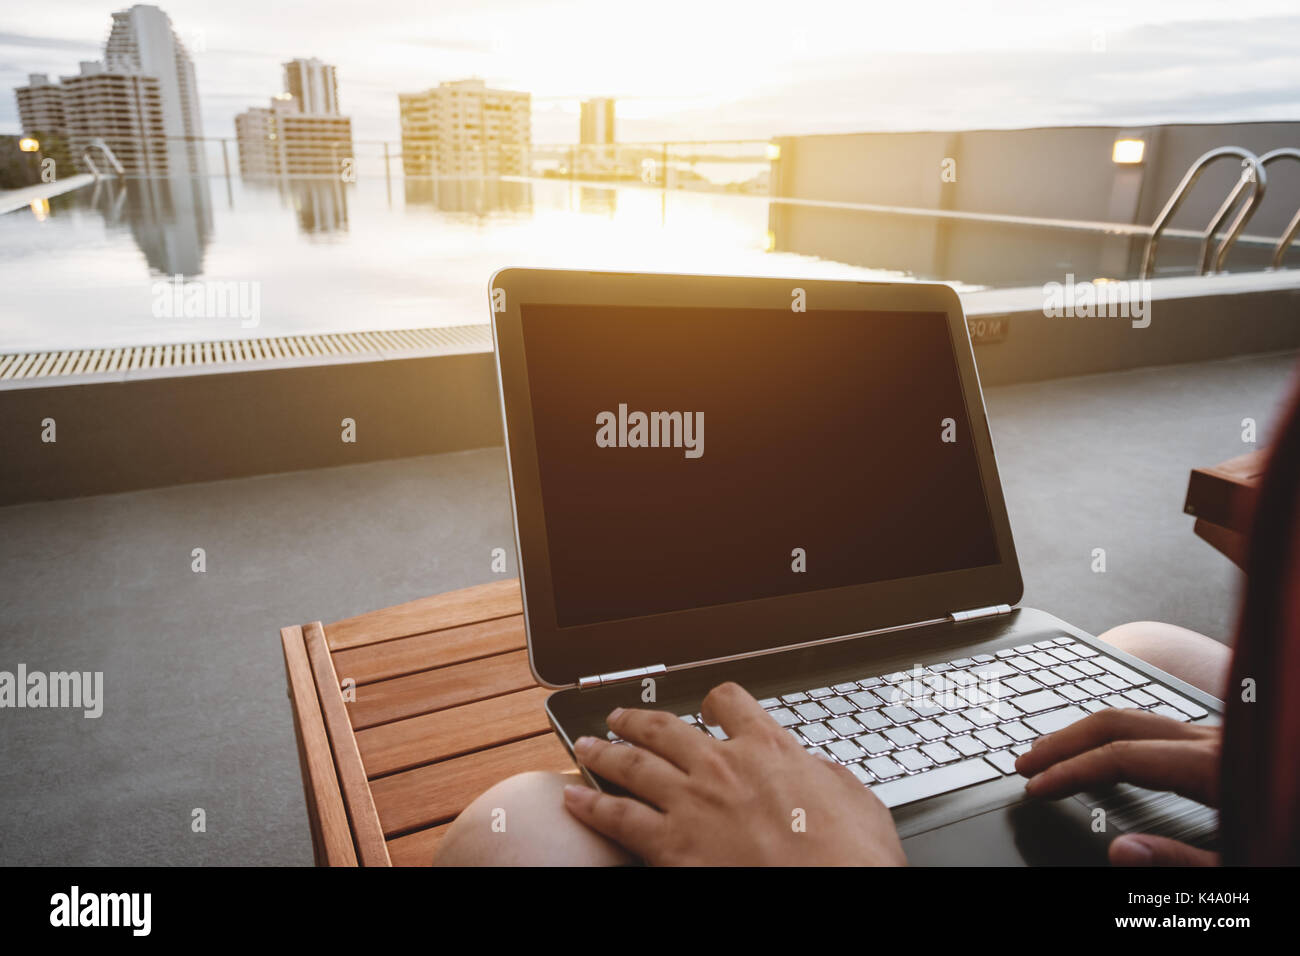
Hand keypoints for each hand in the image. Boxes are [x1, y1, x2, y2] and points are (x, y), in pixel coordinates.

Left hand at [562, 681, 906, 865]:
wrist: (838, 890)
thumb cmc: (853, 857)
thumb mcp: (856, 798)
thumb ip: (824, 774)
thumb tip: (814, 768)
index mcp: (770, 749)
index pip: (731, 702)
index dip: (714, 700)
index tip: (707, 704)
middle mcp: (723, 766)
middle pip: (666, 727)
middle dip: (638, 719)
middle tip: (620, 716)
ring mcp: (692, 803)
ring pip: (633, 763)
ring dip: (604, 750)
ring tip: (586, 744)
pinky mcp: (671, 845)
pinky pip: (618, 817)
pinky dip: (590, 804)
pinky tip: (574, 797)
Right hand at [1014, 708, 1220, 865]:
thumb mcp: (1240, 865)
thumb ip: (1181, 860)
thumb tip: (1119, 852)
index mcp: (1214, 767)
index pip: (1121, 756)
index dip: (1071, 770)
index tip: (1036, 787)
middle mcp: (1213, 741)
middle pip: (1119, 724)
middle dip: (1064, 742)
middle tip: (1025, 764)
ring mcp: (1217, 737)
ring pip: (1135, 719)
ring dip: (1085, 735)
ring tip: (1051, 754)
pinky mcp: (1221, 744)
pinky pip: (1154, 728)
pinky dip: (1115, 737)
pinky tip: (1101, 754)